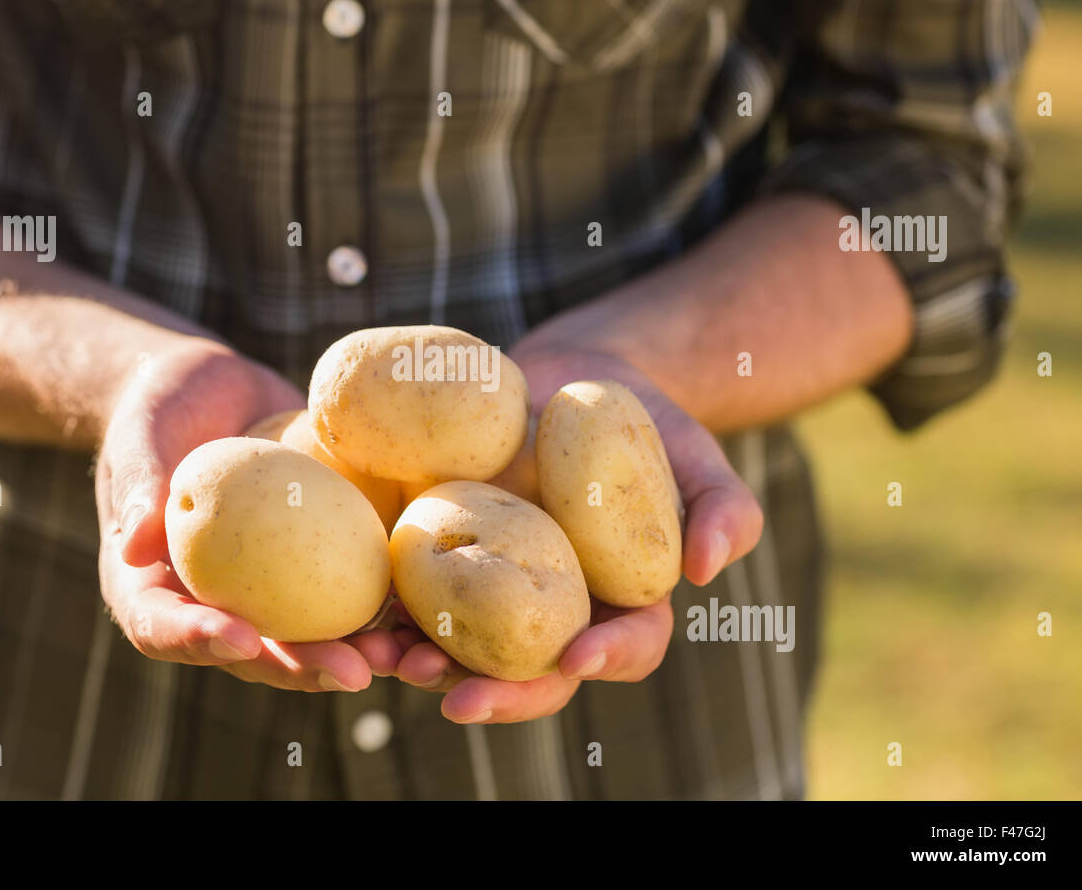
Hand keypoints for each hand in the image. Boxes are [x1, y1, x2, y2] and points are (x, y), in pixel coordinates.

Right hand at [94, 337, 405, 690]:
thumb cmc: (161, 405)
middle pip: (252, 652)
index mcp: (152, 586)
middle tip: (352, 672)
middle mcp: (213, 601)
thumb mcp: (142, 432)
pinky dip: (388, 608)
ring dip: (358, 653)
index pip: (164, 628)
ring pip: (310, 637)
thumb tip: (136, 545)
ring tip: (405, 657)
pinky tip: (429, 610)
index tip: (242, 637)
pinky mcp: (316, 565)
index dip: (201, 640)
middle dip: (304, 666)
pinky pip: (350, 592)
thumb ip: (140, 482)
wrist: (215, 389)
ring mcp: (269, 590)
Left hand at [393, 347, 763, 722]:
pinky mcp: (442, 558)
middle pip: (534, 672)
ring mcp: (493, 589)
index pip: (627, 646)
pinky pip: (412, 595)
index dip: (607, 658)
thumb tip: (710, 568)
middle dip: (499, 694)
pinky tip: (358, 614)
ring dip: (425, 665)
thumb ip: (723, 505)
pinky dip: (384, 611)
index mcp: (622, 602)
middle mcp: (554, 611)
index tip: (581, 655)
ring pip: (463, 648)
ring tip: (390, 661)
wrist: (562, 381)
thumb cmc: (639, 423)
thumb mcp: (692, 453)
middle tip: (460, 700)